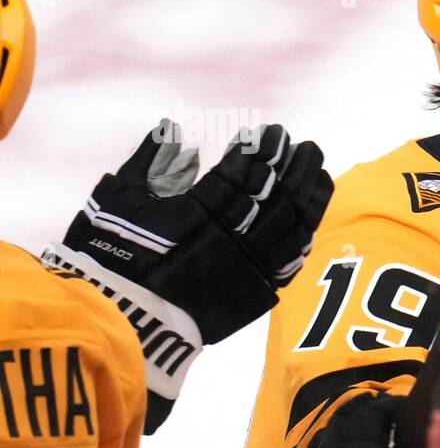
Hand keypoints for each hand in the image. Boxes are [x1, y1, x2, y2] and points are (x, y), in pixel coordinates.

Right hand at [43, 120, 332, 429]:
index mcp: (198, 211)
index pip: (242, 173)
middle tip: (306, 146)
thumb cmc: (113, 256)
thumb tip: (172, 127)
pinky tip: (309, 218)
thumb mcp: (121, 200)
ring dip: (308, 196)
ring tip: (318, 172)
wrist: (124, 320)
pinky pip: (289, 261)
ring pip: (291, 226)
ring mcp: (246, 266)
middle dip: (294, 166)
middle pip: (276, 195)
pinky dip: (302, 236)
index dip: (260, 151)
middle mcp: (229, 237)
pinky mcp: (254, 291)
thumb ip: (151, 161)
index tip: (271, 133)